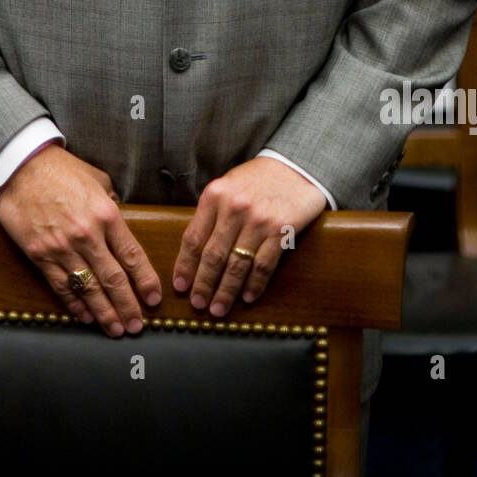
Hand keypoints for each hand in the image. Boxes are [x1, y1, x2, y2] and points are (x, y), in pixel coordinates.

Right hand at [0, 144, 160, 336]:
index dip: (145, 281)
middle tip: (137, 326)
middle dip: (128, 306)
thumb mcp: (97, 179)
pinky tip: (85, 316)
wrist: (20, 166)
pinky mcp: (40, 255)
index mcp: (106, 215)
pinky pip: (61, 286)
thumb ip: (112, 203)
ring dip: (104, 313)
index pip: (132, 256)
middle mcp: (87, 235)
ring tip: (115, 329)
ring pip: (89, 289)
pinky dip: (74, 303)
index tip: (153, 299)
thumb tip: (120, 220)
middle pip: (114, 279)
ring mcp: (62, 248)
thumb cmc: (60, 169)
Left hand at [172, 158, 326, 317]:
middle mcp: (234, 208)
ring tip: (218, 309)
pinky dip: (254, 285)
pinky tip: (247, 298)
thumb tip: (194, 251)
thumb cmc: (257, 179)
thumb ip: (211, 213)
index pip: (193, 238)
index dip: (185, 266)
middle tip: (197, 304)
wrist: (296, 167)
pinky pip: (263, 265)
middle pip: (212, 255)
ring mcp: (258, 220)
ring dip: (225, 291)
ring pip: (236, 265)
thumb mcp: (227, 186)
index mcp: (214, 195)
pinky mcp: (281, 230)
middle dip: (203, 285)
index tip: (180, 286)